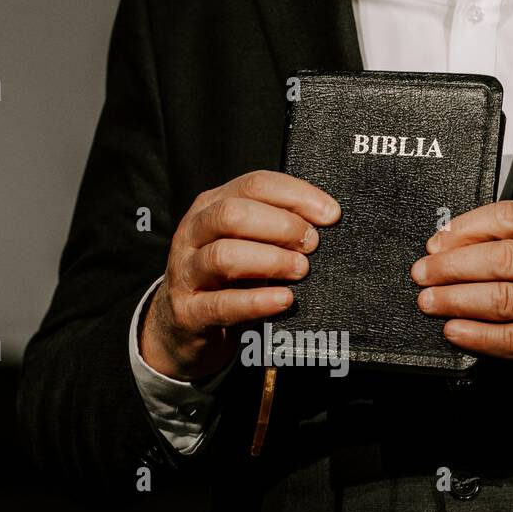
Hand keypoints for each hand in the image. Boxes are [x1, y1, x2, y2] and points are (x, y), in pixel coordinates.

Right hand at [141, 171, 339, 380]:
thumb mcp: (244, 242)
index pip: (254, 185)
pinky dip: (258, 302)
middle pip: (233, 214)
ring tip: (300, 270)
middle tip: (312, 245)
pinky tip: (284, 299)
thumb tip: (324, 219)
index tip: (330, 214)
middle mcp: (193, 233)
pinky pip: (222, 305)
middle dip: (281, 226)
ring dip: (271, 261)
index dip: (296, 196)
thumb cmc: (225, 278)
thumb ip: (273, 227)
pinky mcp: (188, 312)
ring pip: (224, 256)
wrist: (182, 326)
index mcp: (210, 206)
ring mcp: (186, 272)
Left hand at [411, 201, 512, 412]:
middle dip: (452, 266)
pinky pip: (511, 339)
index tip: (437, 242)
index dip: (466, 228)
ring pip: (502, 298)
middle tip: (423, 274)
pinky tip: (454, 330)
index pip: (511, 217)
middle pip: (502, 258)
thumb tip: (450, 247)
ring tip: (430, 301)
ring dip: (456, 300)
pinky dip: (476, 335)